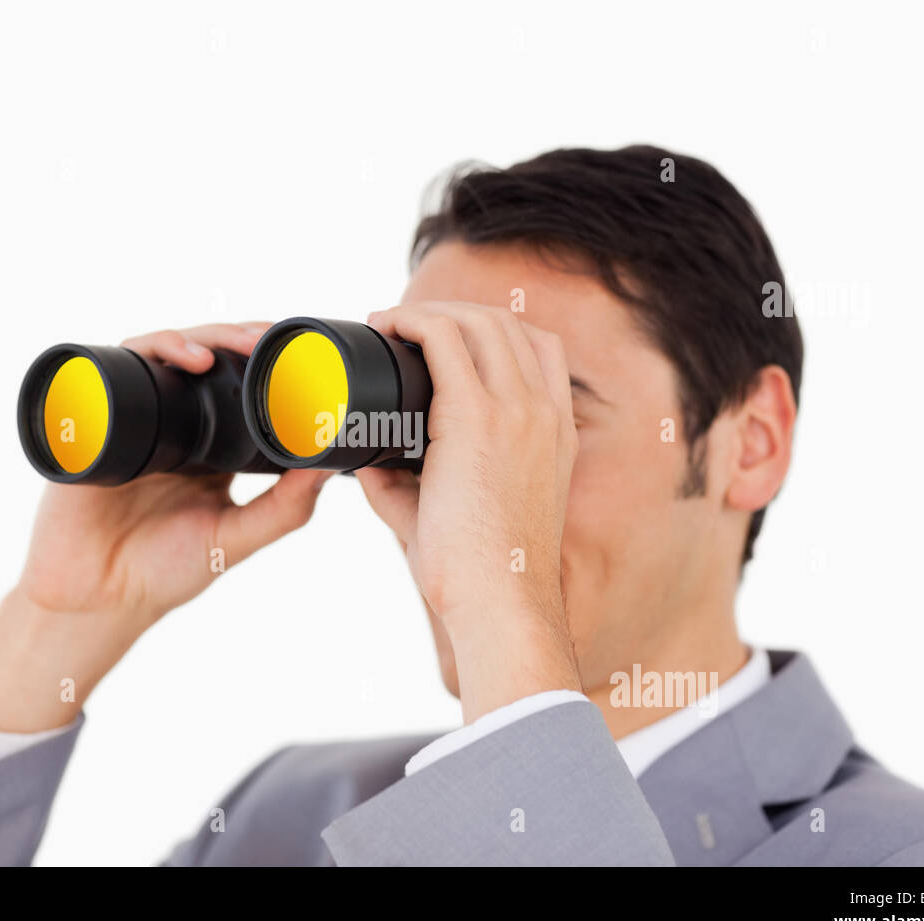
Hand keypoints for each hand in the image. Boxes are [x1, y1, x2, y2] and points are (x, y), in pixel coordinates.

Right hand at [0, 323, 330, 730]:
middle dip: (238, 339)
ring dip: (202, 338)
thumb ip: (284, 509)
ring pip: (165, 354)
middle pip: (202, 359)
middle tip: (272, 338)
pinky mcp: (98, 420)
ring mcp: (134, 419)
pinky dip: (154, 351)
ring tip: (234, 346)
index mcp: (208, 446)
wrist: (96, 598)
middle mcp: (172, 425)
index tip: (300, 351)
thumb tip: (328, 468)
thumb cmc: (163, 573)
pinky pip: (121, 369)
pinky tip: (186, 360)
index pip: (236, 386)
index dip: (263, 361)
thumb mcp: (236, 537)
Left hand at [357, 302, 582, 721]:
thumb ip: (409, 486)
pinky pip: (443, 339)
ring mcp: (517, 410)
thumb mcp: (457, 517)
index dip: (492, 329)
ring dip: (430, 312)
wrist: (501, 606)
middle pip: (507, 323)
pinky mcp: (476, 418)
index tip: (445, 339)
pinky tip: (384, 327)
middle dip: (454, 312)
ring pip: (477, 321)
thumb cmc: (479, 576)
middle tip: (404, 328)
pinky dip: (411, 322)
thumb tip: (365, 466)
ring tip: (389, 324)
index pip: (542, 348)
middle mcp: (545, 413)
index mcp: (557, 434)